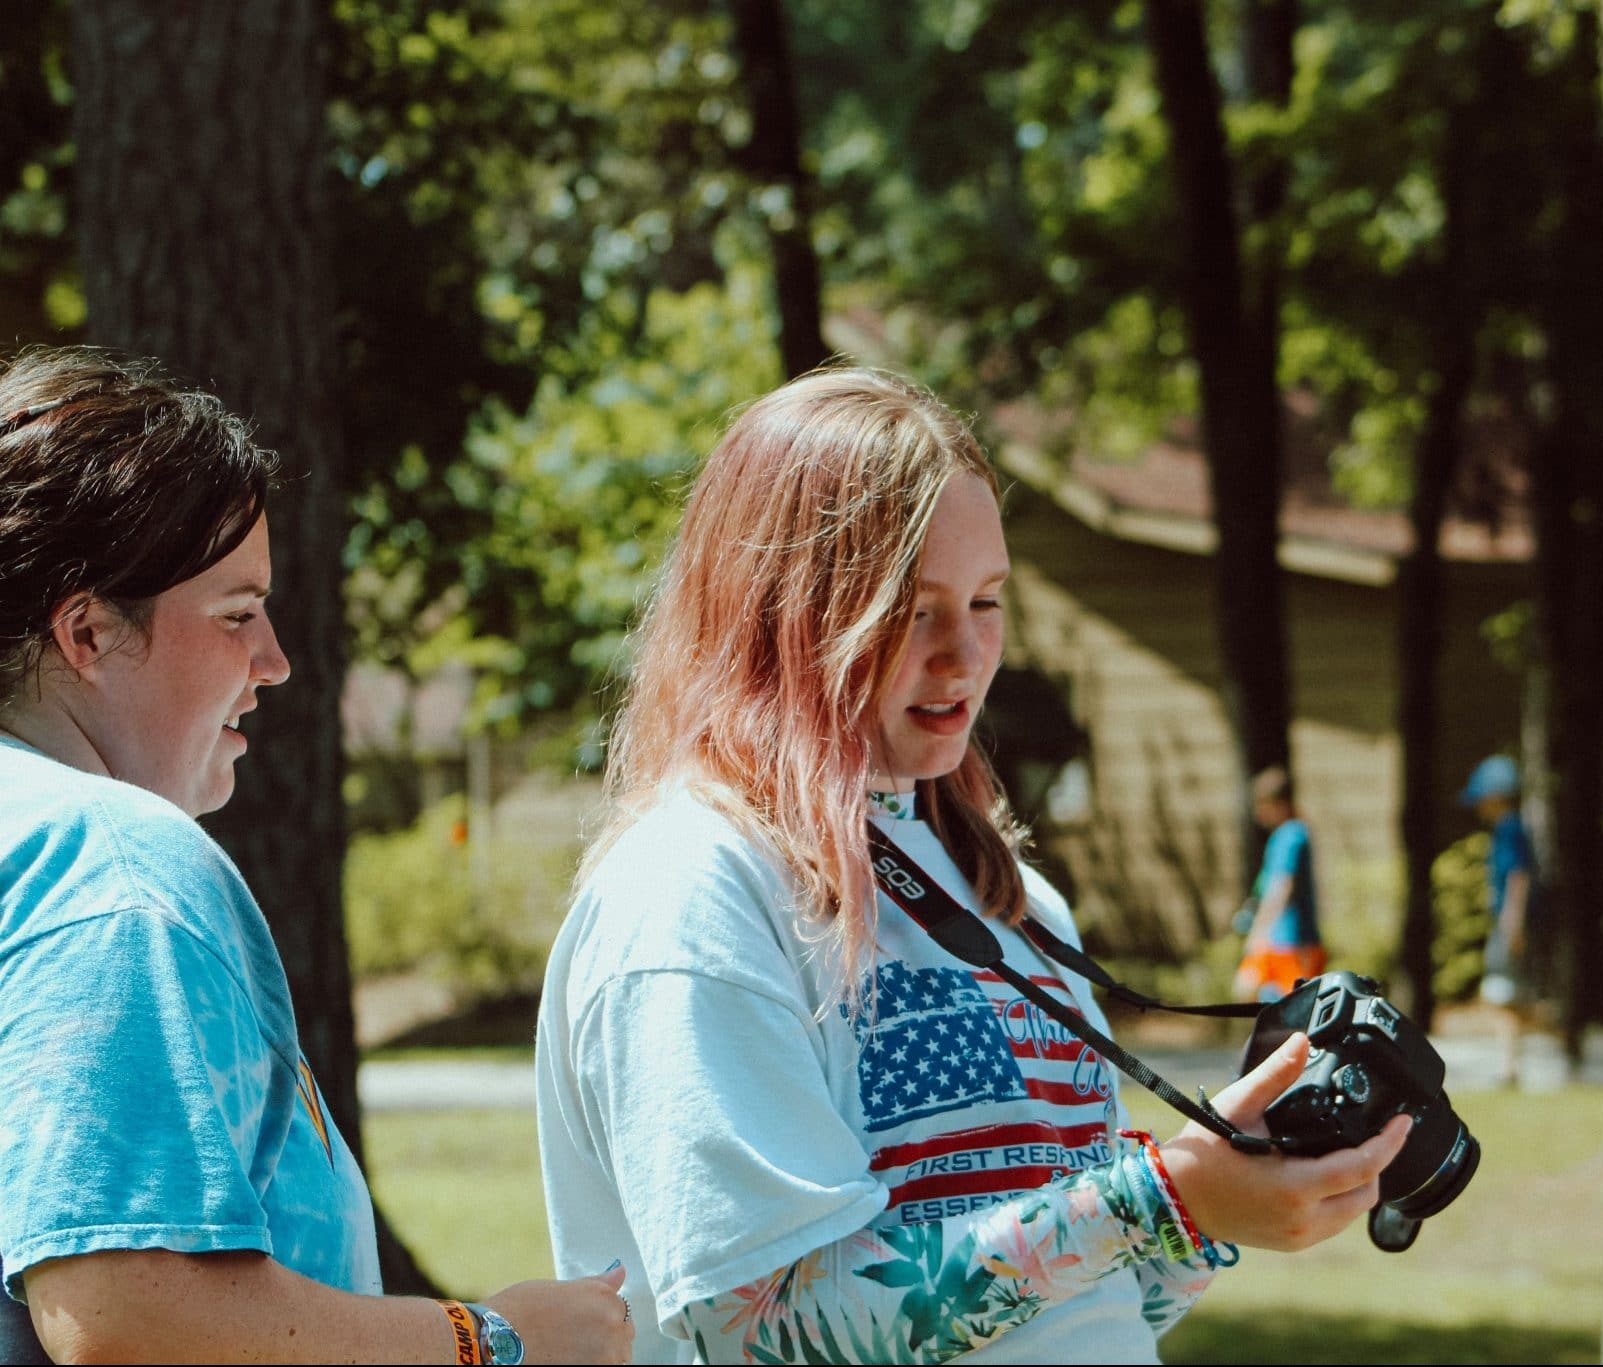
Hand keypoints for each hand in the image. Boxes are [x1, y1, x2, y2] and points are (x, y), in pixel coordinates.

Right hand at [486, 1262, 633, 1364]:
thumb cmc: (520, 1311)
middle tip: (573, 1340)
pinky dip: (593, 1365)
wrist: (497, 1340)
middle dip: (605, 1337)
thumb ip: (595, 1285)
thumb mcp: (559, 1289)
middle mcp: (612, 1322)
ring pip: (618, 1357)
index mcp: (605, 1296)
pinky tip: (569, 1361)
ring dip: (601, 1356)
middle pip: (624, 1335)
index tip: (583, 1325)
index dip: (601, 1318)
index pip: (621, 1311)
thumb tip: (620, 1272)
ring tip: (568, 1353)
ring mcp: (607, 1353)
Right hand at [1159, 1032, 1412, 1251]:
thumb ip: (1275, 1075)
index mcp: (1294, 1186)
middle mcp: (1303, 1219)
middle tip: (1371, 1133)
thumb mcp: (1237, 1107)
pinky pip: (1333, 1223)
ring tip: (1345, 1150)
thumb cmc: (1203, 1151)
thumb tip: (1303, 1041)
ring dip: (1358, 1183)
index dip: (1389, 1144)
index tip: (1403, 1122)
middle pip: (1367, 1193)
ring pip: (1353, 1212)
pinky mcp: (1292, 1244)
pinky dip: (1339, 1200)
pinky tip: (1324, 1176)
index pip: (1363, 1168)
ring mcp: (1299, 1237)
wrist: (1174, 1199)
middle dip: (1377, 1163)